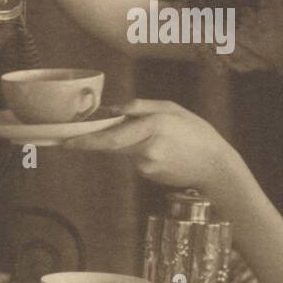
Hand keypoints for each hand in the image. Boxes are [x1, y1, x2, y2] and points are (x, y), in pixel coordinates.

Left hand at [62, 99, 246, 193]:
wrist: (216, 167)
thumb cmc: (197, 133)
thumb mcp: (172, 109)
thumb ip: (141, 107)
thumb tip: (114, 109)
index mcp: (153, 127)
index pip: (111, 137)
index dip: (86, 141)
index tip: (65, 142)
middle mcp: (146, 149)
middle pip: (112, 145)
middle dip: (94, 141)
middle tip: (71, 140)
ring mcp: (147, 166)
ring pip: (126, 151)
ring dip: (131, 143)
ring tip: (162, 140)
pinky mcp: (149, 175)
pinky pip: (137, 159)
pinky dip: (143, 152)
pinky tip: (165, 152)